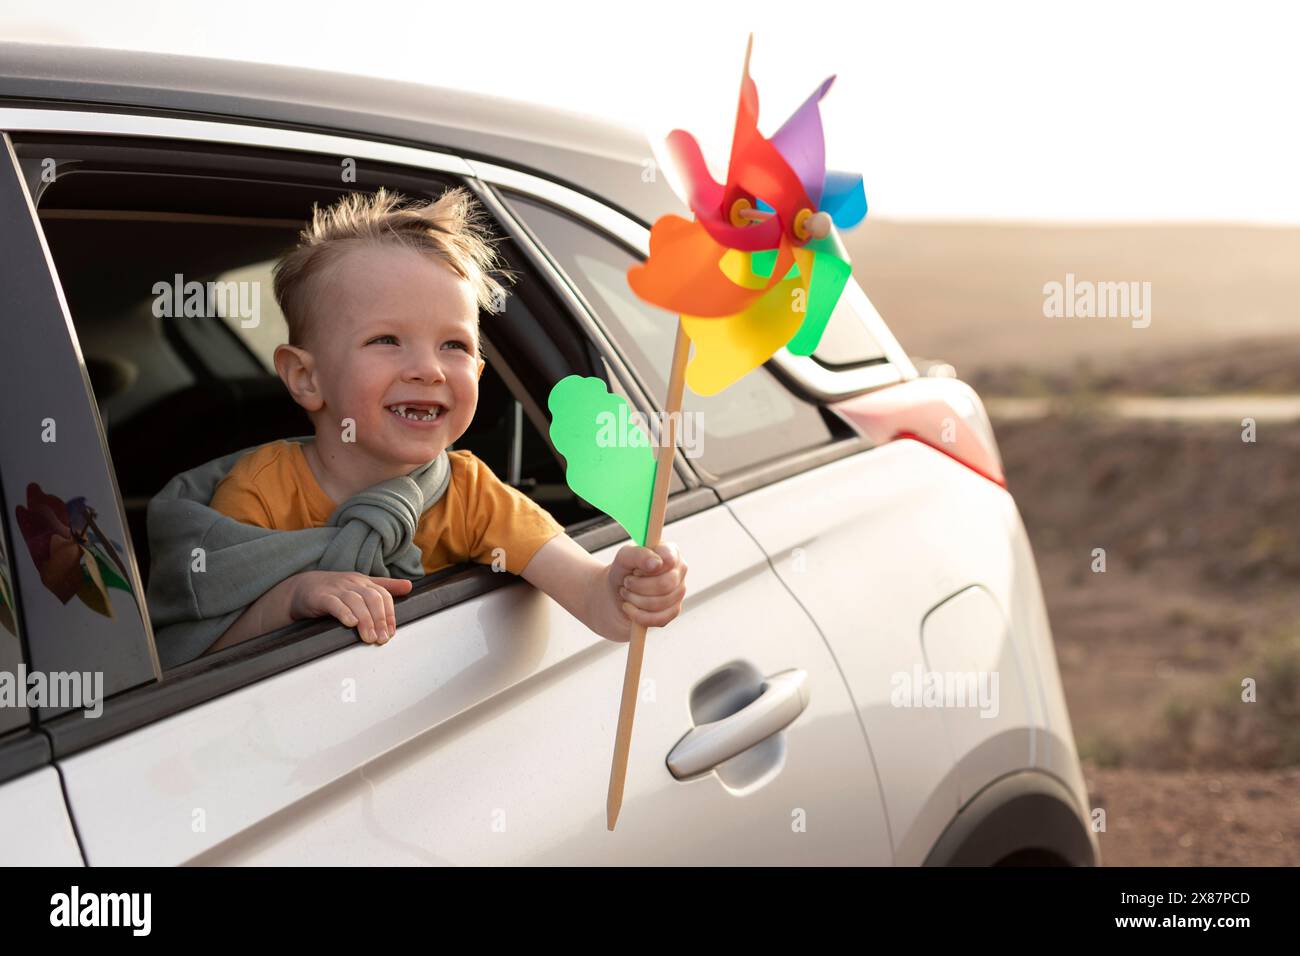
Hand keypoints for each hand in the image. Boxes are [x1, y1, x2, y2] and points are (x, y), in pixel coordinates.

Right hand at [287, 570, 413, 644]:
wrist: (300, 588)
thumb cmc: (334, 590)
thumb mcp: (360, 585)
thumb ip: (384, 587)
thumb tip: (409, 586)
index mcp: (363, 582)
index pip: (383, 595)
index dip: (390, 614)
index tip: (391, 632)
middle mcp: (352, 583)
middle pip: (372, 598)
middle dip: (380, 620)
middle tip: (382, 639)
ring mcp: (336, 589)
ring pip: (356, 602)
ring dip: (366, 621)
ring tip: (369, 638)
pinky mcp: (320, 597)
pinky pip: (334, 603)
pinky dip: (344, 613)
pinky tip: (351, 623)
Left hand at [606, 541, 687, 630]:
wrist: (614, 596)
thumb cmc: (621, 572)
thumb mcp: (623, 558)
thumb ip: (638, 554)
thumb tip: (657, 563)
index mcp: (671, 552)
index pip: (668, 559)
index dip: (647, 568)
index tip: (634, 569)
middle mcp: (679, 571)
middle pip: (665, 584)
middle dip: (638, 586)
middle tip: (626, 583)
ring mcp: (679, 592)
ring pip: (660, 603)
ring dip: (635, 600)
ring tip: (626, 593)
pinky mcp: (673, 611)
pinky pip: (659, 619)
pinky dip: (638, 615)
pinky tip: (629, 608)